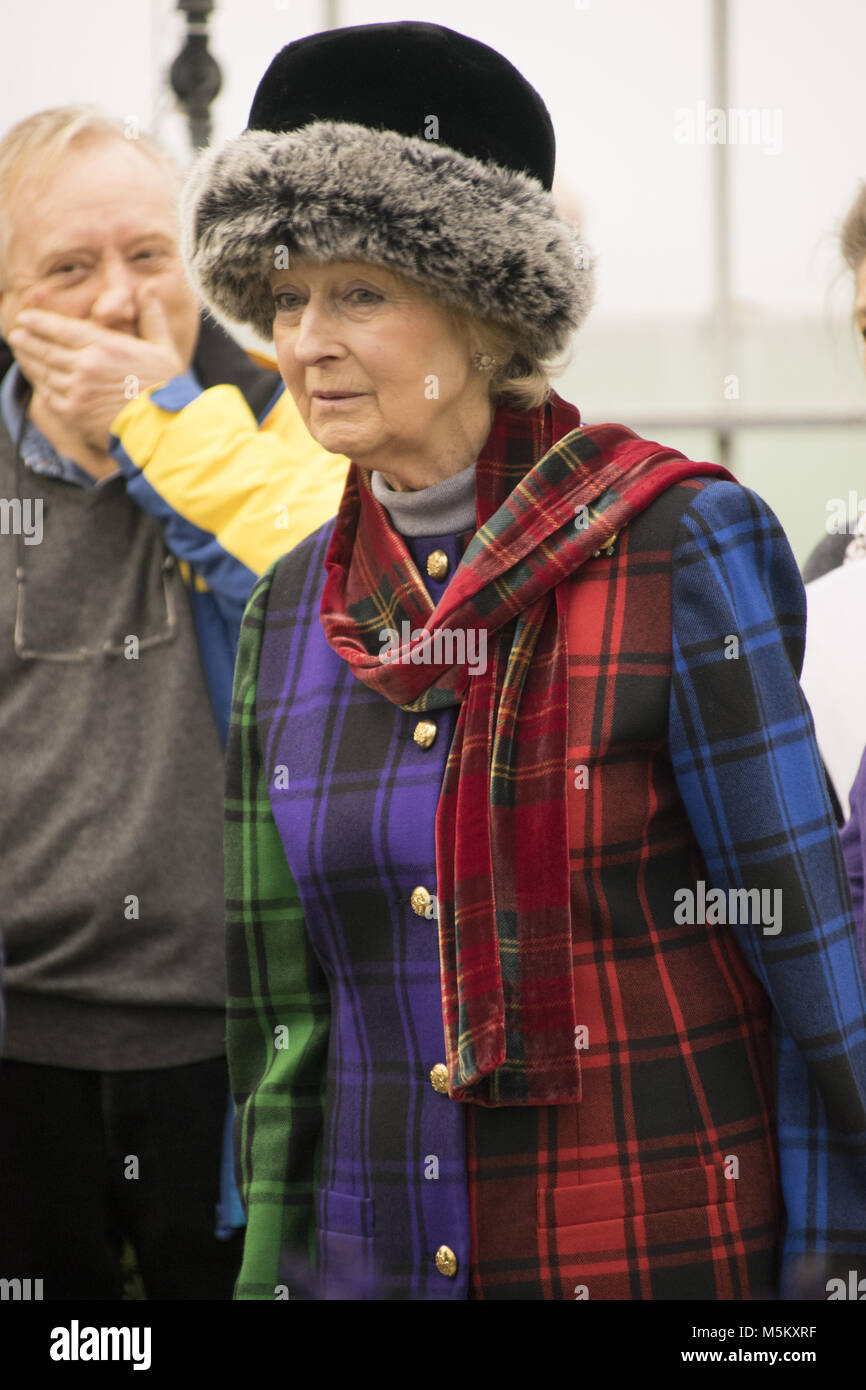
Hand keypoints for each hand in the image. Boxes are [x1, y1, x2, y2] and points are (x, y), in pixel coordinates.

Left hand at [6, 288, 185, 452]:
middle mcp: (85, 365)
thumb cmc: (167, 388)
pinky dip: (39, 384)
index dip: (39, 322)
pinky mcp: (74, 413)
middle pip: (46, 348)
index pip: (61, 328)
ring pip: (43, 371)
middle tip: (16, 333)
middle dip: (27, 339)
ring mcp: (76, 390)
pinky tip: (36, 379)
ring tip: (20, 352)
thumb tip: (149, 288)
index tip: (25, 317)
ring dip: (28, 360)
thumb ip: (151, 316)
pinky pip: (49, 395)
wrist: (163, 428)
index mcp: (104, 345)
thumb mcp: (163, 347)